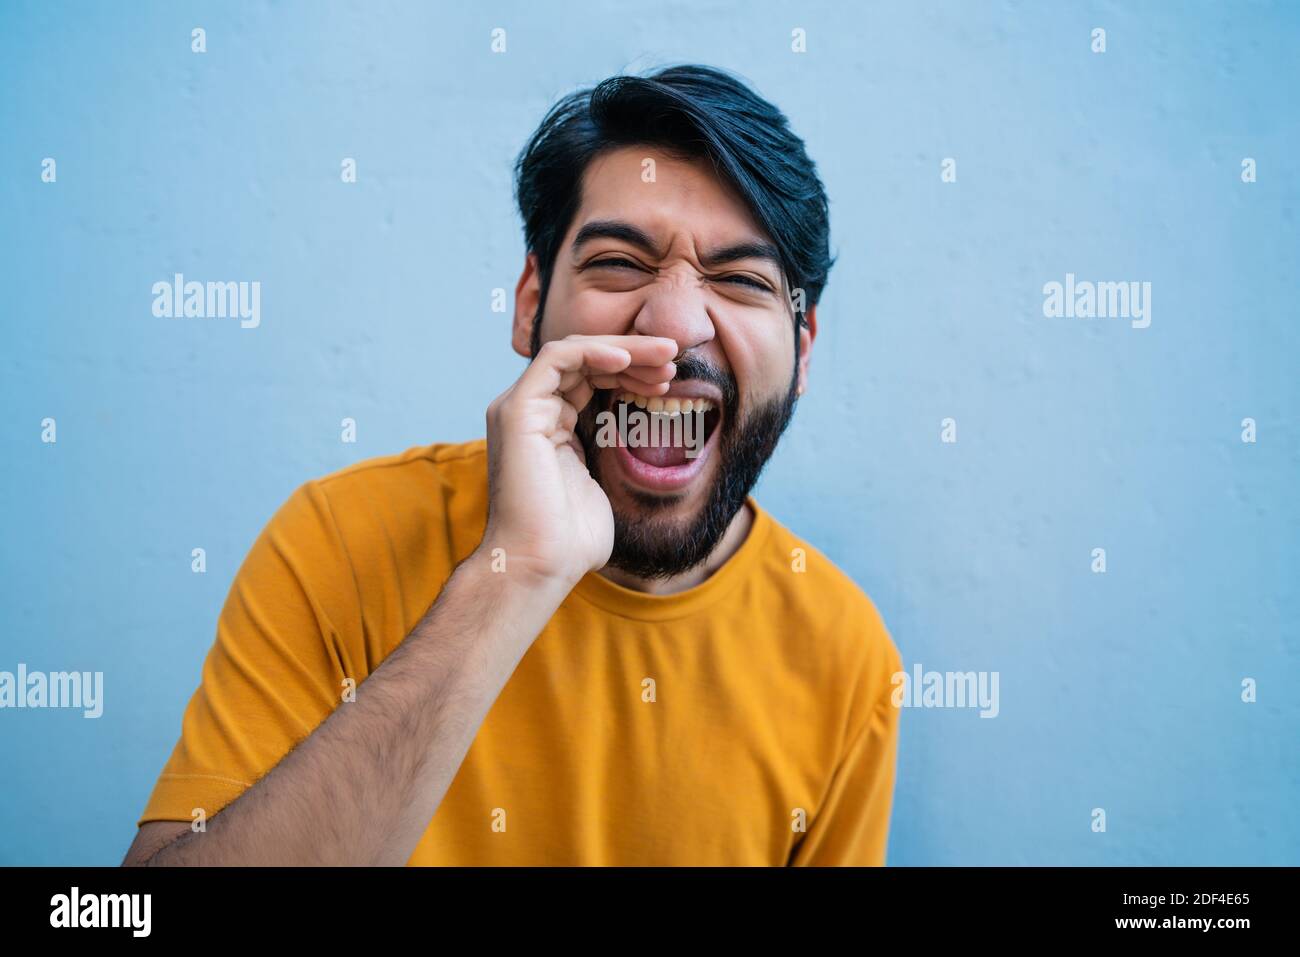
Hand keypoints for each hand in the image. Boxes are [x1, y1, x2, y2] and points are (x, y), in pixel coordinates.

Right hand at [480, 334, 678, 587]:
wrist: (541, 564)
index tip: (669, 379)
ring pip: (574, 352)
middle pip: (584, 360)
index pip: (589, 377)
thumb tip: (629, 438)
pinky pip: (555, 360)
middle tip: (675, 356)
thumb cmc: (572, 538)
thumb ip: (605, 451)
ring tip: (665, 358)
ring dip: (623, 350)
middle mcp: (531, 411)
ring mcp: (520, 408)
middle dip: (633, 355)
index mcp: (548, 424)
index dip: (631, 371)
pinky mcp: (517, 411)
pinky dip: (593, 352)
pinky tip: (628, 361)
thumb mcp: (601, 482)